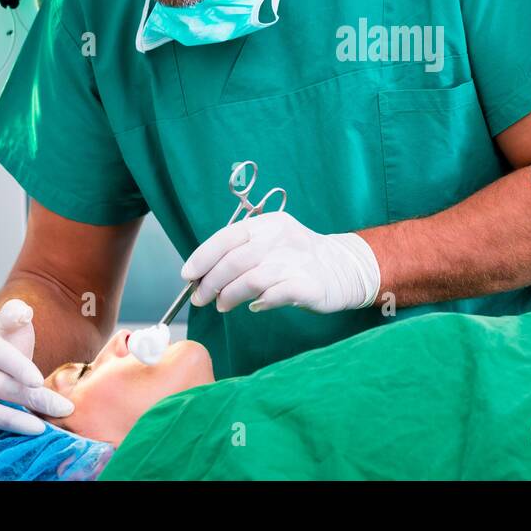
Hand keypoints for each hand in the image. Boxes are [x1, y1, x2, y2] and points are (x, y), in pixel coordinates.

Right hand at [0, 299, 75, 461]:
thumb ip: (16, 313)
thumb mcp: (12, 319)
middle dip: (32, 400)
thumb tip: (23, 314)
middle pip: (0, 387)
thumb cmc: (7, 339)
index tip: (38, 381)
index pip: (3, 358)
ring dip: (9, 422)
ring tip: (38, 429)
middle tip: (62, 409)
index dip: (20, 369)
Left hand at [182, 212, 380, 313]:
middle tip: (200, 298)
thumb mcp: (269, 243)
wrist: (343, 268)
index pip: (228, 237)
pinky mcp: (308, 284)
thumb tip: (200, 275)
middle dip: (210, 282)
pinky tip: (255, 306)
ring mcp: (296, 261)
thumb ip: (239, 253)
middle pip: (235, 260)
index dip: (203, 256)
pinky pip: (274, 296)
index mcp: (269, 224)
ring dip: (229, 296)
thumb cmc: (295, 258)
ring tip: (223, 305)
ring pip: (251, 279)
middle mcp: (282, 238)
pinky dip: (258, 303)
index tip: (188, 275)